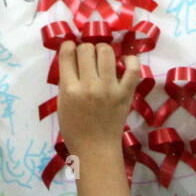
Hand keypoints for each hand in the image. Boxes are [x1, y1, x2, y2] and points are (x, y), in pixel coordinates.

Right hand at [56, 40, 141, 195]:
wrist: (95, 149)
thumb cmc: (75, 128)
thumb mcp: (62, 103)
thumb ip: (66, 80)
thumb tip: (72, 57)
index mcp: (69, 89)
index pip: (68, 53)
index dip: (68, 46)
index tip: (71, 48)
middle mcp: (89, 86)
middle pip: (87, 49)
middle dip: (85, 48)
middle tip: (87, 57)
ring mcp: (109, 89)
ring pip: (107, 51)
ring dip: (103, 50)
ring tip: (102, 58)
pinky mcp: (126, 93)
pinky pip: (133, 68)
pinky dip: (130, 60)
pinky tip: (123, 61)